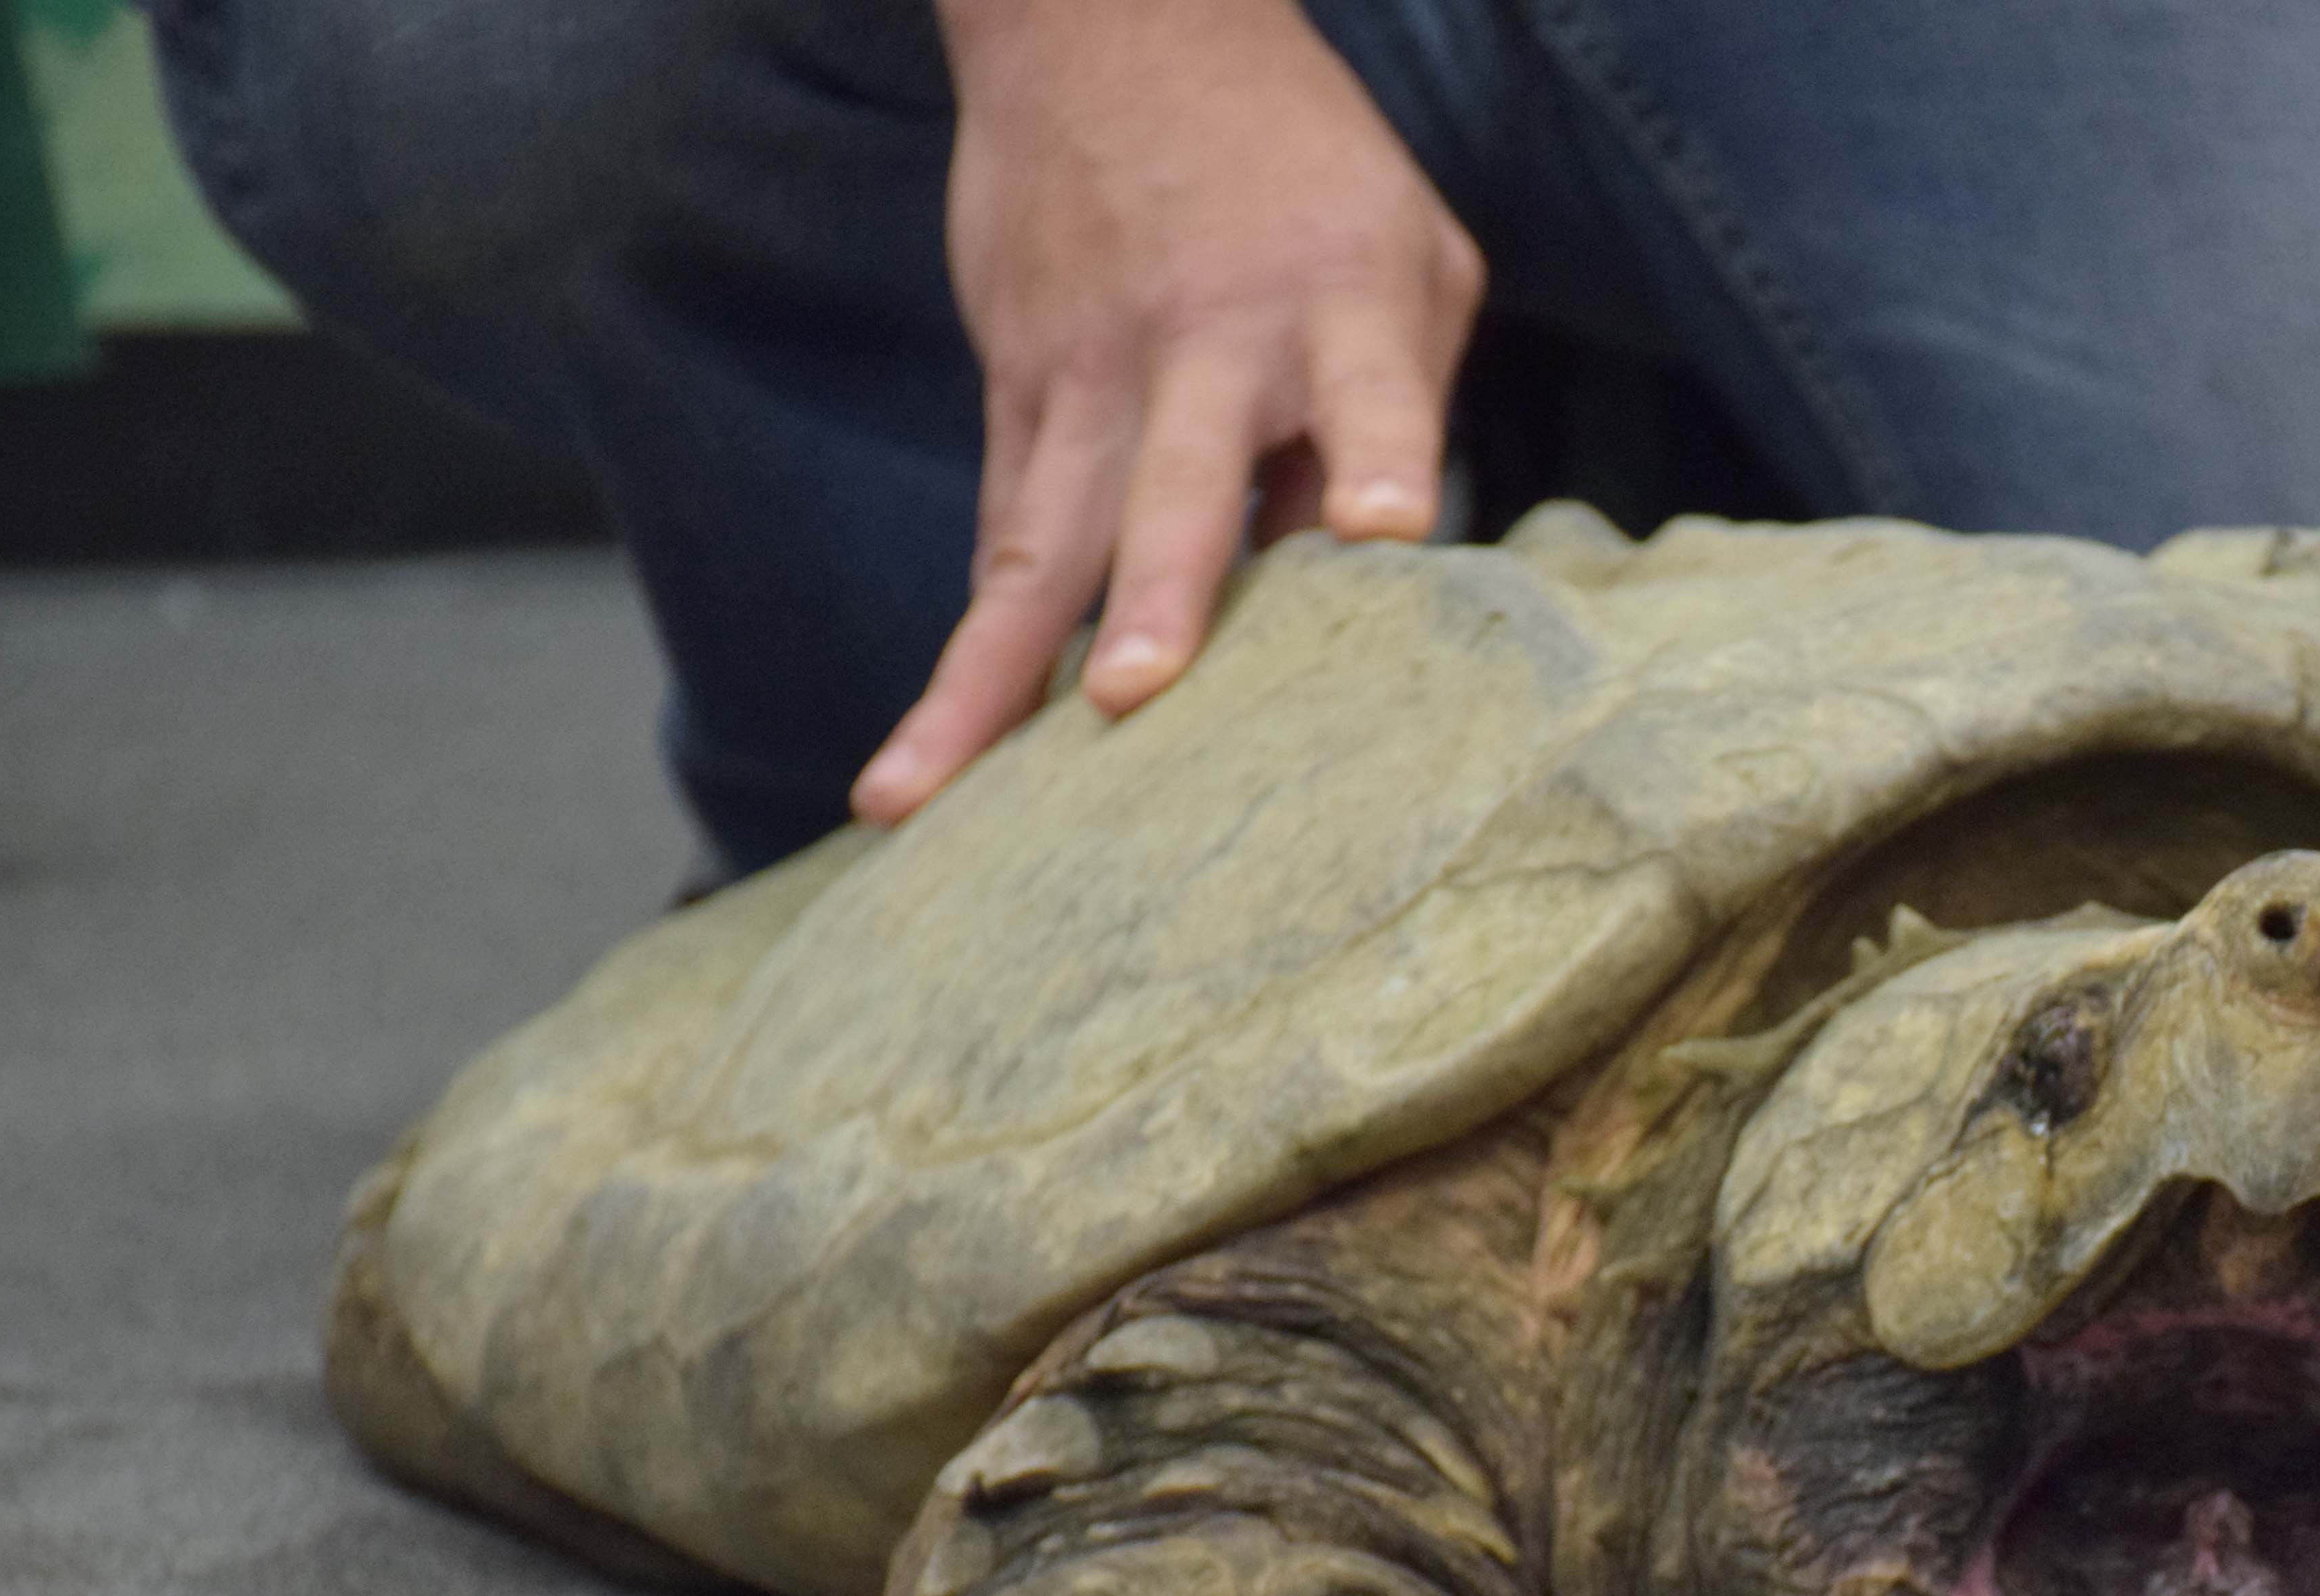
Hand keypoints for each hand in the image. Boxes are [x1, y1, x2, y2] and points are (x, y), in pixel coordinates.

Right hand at [852, 0, 1483, 824]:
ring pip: (1034, 543)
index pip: (1374, 389)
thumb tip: (1375, 582)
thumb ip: (1403, 408)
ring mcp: (1090, 375)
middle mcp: (1208, 347)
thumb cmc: (1300, 177)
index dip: (1383, 458)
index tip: (1385, 530)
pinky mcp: (1014, 394)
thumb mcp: (1403, 256)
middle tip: (1127, 697)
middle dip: (1151, 594)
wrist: (1112, 22)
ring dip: (982, 673)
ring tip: (916, 794)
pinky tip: (931, 762)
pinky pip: (1000, 542)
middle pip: (1174, 484)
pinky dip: (971, 648)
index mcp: (1339, 304)